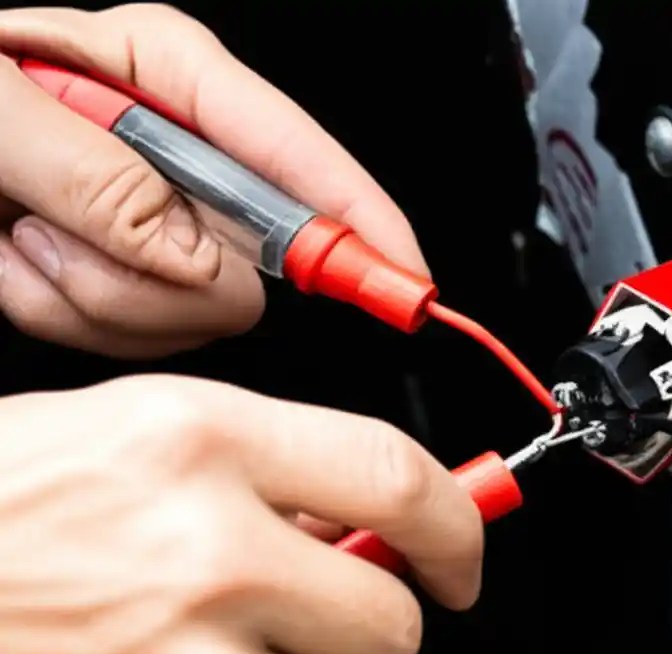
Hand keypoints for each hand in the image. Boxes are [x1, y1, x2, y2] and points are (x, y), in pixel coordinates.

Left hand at [0, 4, 426, 356]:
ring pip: (193, 309)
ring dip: (91, 295)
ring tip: (18, 238)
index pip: (297, 153)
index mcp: (164, 76)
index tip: (405, 280)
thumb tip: (191, 250)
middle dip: (153, 276)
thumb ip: (91, 175)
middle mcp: (171, 148)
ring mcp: (146, 215)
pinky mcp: (116, 268)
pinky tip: (14, 259)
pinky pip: (133, 331)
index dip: (360, 219)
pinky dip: (60, 312)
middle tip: (59, 238)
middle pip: (249, 258)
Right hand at [0, 374, 482, 653]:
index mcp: (204, 441)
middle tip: (318, 606)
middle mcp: (207, 548)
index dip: (458, 526)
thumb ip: (272, 466)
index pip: (398, 479)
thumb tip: (374, 519)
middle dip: (372, 619)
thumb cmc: (3, 500)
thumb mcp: (137, 430)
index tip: (461, 554)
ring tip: (203, 641)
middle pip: (391, 618)